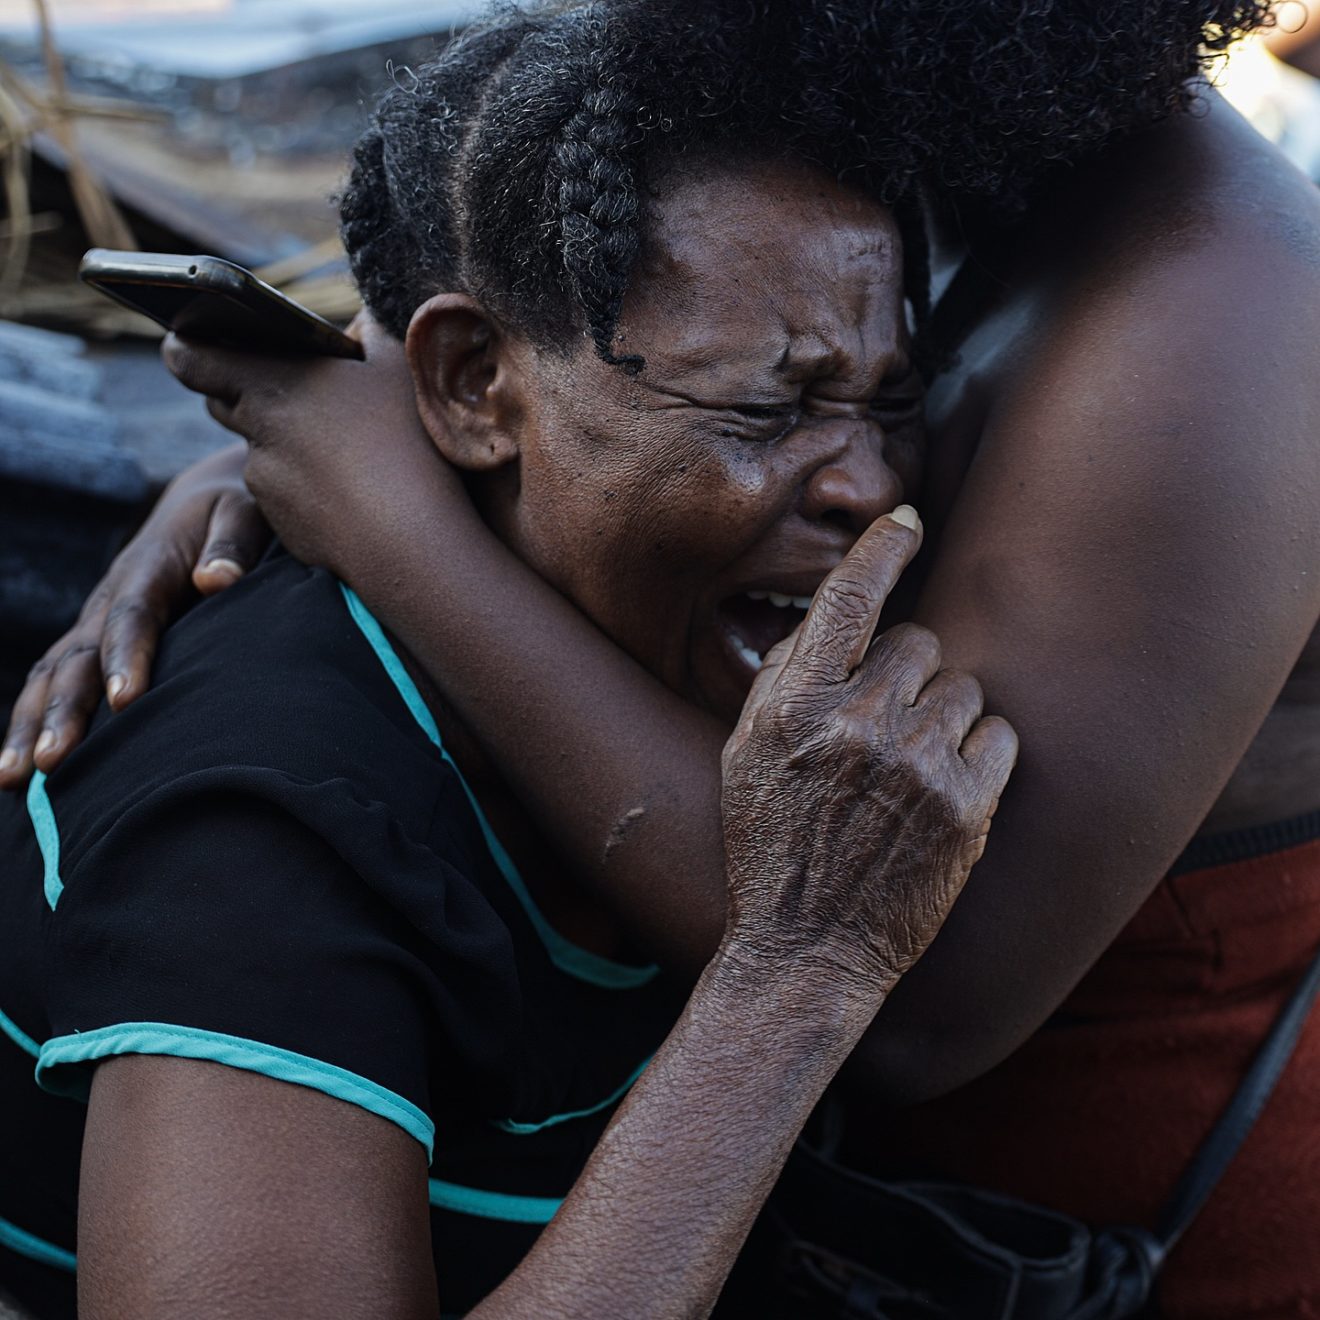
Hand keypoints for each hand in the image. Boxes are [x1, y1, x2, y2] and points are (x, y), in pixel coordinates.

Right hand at [0, 443, 267, 786]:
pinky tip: (16, 769)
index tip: (127, 701)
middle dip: (63, 711)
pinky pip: (53, 681)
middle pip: (78, 657)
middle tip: (50, 762)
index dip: (126, 655)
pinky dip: (30, 720)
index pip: (133, 614)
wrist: (207, 501)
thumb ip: (233, 544)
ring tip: (13, 778)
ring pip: (51, 674)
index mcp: (151, 566)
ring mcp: (94, 620)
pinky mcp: (92, 639)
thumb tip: (216, 579)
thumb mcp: (246, 511)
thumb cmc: (237, 510)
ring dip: (29, 725)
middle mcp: (111, 596)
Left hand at [162, 314, 466, 578]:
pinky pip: (287, 496)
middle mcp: (256, 435)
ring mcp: (267, 485)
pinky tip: (353, 490)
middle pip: (222, 404)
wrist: (409, 540)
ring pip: (260, 453)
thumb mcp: (397, 365)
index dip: (185, 347)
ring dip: (286, 444)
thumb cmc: (404, 442)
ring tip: (343, 447)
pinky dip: (309, 489)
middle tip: (289, 390)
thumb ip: (369, 330)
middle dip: (244, 393)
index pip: (190, 359)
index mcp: (270, 385)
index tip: (192, 341)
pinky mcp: (285, 526)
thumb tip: (359, 325)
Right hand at [719, 507, 1017, 1007]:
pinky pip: (1000, 737)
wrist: (805, 952)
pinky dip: (979, 755)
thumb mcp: (746, 753)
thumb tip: (834, 616)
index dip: (883, 545)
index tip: (905, 520)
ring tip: (908, 771)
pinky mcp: (968, 811)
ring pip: (963, 688)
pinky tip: (943, 791)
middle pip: (918, 642)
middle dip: (906, 674)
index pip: (849, 595)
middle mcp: (856, 726)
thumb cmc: (769, 846)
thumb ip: (788, 679)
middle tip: (882, 728)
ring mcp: (916, 767)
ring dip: (942, 717)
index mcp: (794, 706)